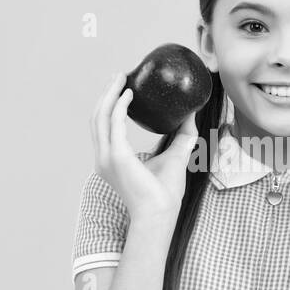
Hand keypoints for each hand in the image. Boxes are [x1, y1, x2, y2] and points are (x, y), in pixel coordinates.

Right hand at [90, 72, 199, 220]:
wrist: (160, 213)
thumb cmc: (164, 193)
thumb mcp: (175, 156)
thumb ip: (182, 135)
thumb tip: (192, 115)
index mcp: (111, 160)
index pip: (103, 127)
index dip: (109, 105)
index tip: (121, 88)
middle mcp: (103, 157)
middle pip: (97, 117)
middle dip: (106, 94)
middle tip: (119, 76)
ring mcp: (107, 157)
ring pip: (101, 116)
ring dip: (110, 94)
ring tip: (122, 78)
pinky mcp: (117, 155)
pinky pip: (114, 123)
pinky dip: (120, 106)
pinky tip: (130, 94)